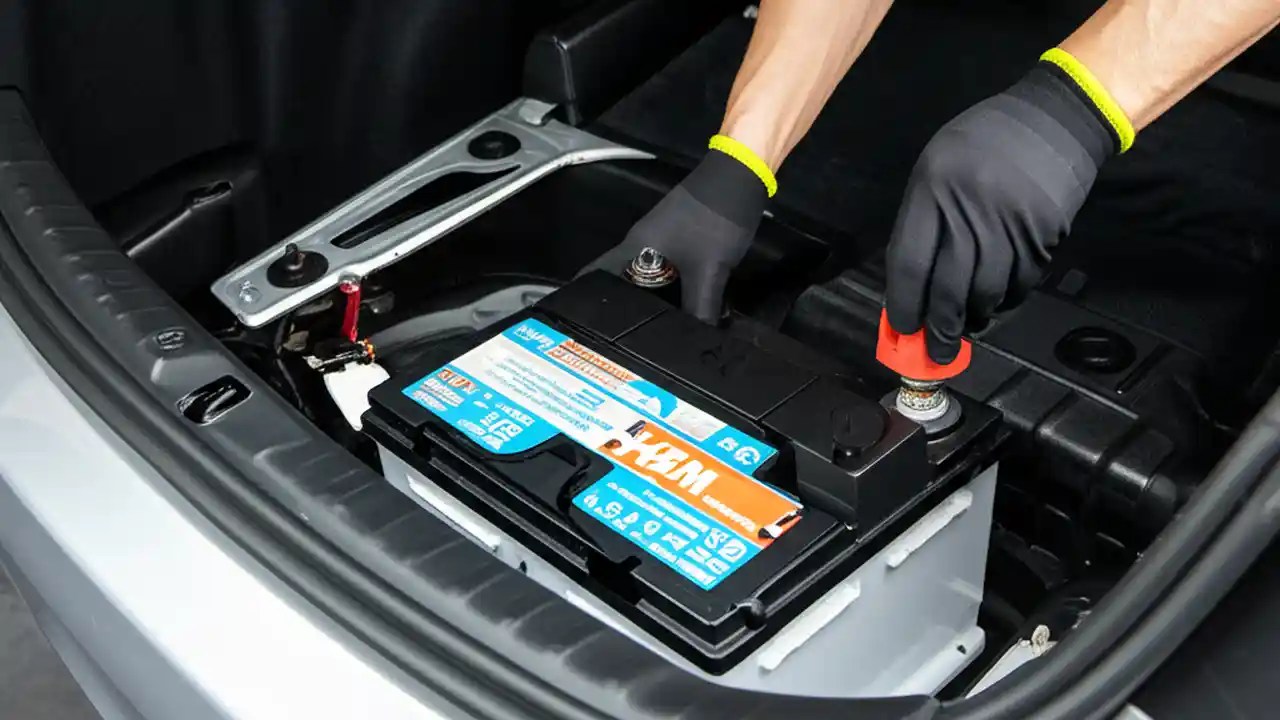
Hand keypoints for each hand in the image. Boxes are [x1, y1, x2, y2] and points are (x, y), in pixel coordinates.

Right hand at [580, 151, 766, 321]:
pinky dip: (669, 288)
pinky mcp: (679, 237)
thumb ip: (701, 309)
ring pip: (645, 276)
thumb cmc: (716, 218)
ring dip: (649, 298)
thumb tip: (700, 339)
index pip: (595, 274)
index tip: (581, 324)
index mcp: (634, 247)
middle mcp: (640, 242)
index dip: (583, 298)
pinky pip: (665, 269)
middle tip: (622, 338)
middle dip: (622, 306)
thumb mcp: (709, 271)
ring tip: (651, 329)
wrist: (739, 175)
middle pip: (620, 279)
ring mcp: (660, 238)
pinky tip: (682, 306)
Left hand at [885, 63, 1119, 362]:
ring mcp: (1010, 222)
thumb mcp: (937, 165)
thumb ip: (924, 221)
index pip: (909, 262)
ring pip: (986, 291)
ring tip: (966, 327)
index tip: (902, 329)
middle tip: (936, 353)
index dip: (904, 304)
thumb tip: (910, 285)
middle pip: (948, 287)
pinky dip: (1006, 301)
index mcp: (932, 187)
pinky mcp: (1044, 233)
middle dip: (939, 329)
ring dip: (974, 318)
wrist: (1058, 117)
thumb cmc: (986, 140)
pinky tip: (996, 302)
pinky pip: (1020, 282)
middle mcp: (969, 207)